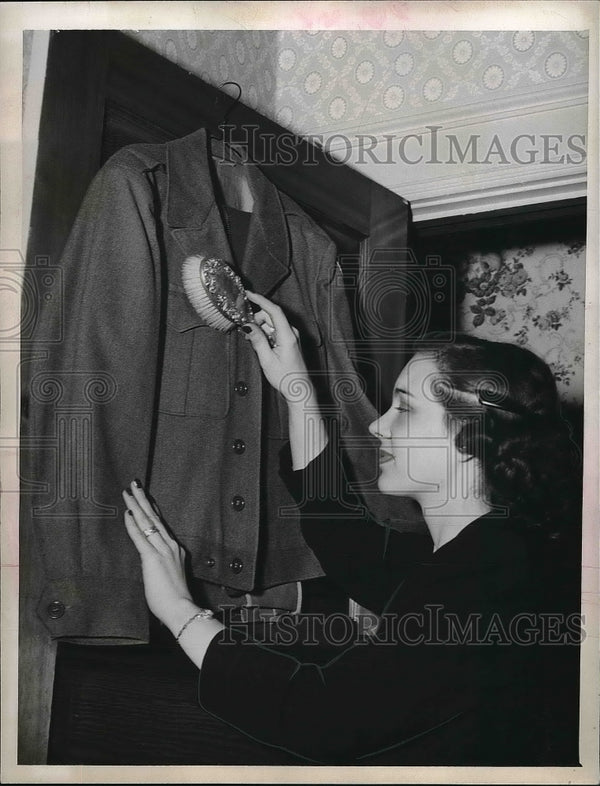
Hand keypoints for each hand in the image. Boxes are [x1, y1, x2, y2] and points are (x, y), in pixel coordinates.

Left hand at [122, 482, 193, 632]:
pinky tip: (127, 514)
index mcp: (175, 549)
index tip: (146, 498)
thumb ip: (163, 564)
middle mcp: (170, 545)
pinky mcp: (152, 558)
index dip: (152, 509)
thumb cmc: (174, 598)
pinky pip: (140, 537)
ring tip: (128, 492)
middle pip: (154, 517)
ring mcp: (162, 550)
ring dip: (136, 506)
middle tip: (135, 484)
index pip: (161, 524)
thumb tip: (152, 560)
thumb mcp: (171, 575)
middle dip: (143, 499)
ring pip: (147, 522)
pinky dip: (132, 525)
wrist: (181, 608)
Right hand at [243, 291, 312, 401]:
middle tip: (247, 334)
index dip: (260, 300)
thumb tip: (247, 325)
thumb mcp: (267, 360)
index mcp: (287, 335)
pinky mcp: (289, 340)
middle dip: (256, 321)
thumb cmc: (285, 377)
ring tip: (256, 344)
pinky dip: (265, 334)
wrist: (298, 389)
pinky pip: (275, 330)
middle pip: (270, 316)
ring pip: (271, 323)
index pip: (273, 311)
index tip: (248, 294)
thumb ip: (257, 340)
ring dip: (260, 329)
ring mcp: (291, 335)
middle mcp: (291, 332)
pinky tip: (262, 346)